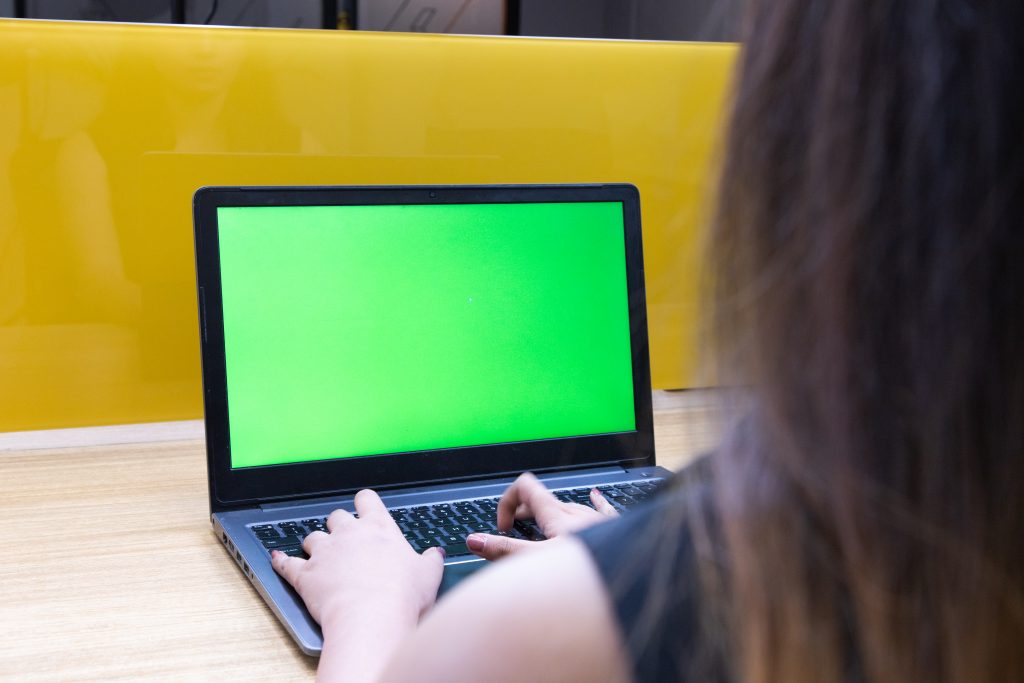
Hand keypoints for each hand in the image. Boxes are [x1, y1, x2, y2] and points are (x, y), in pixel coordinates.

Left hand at [271, 489, 444, 626]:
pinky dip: (281, 561)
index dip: (365, 503)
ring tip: (321, 557)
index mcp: (378, 528)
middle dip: (340, 527)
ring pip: (312, 537)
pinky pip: (287, 563)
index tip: (366, 508)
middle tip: (347, 541)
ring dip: (315, 545)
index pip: (367, 500)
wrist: (371, 617)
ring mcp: (324, 552)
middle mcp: (348, 534)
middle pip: (337, 516)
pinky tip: (277, 559)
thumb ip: (430, 560)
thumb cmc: (401, 596)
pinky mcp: (305, 574)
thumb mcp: (428, 575)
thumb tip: (435, 554)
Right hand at [466, 472, 617, 560]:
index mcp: (557, 515)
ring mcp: (597, 519)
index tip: (503, 527)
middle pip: (543, 501)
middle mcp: (577, 512)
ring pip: (568, 509)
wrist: (634, 580)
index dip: (508, 502)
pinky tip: (596, 496)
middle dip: (524, 514)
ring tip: (542, 533)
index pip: (525, 487)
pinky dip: (591, 503)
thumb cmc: (591, 573)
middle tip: (514, 535)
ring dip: (550, 518)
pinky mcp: (615, 529)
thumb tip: (475, 541)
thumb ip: (506, 552)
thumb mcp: (540, 563)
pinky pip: (601, 508)